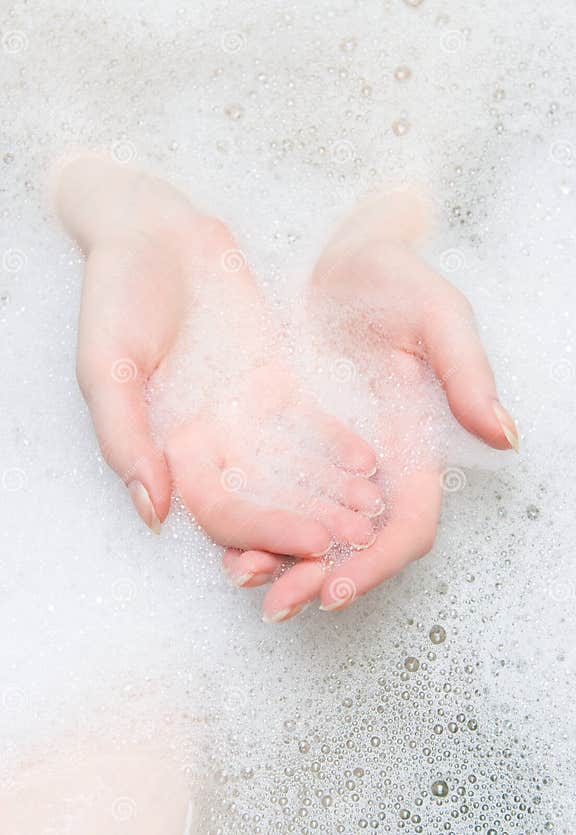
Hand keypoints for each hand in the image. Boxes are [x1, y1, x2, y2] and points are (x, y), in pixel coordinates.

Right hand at [56, 154, 382, 558]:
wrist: (151, 233)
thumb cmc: (116, 295)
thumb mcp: (105, 367)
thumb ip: (125, 437)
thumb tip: (152, 512)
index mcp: (170, 450)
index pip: (222, 513)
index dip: (266, 533)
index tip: (313, 541)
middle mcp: (212, 442)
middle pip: (267, 501)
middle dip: (312, 523)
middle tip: (360, 536)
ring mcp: (246, 413)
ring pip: (295, 469)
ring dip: (333, 493)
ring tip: (375, 507)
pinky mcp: (275, 381)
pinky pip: (311, 423)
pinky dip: (338, 445)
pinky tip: (369, 461)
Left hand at [223, 188, 518, 620]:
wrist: (336, 252)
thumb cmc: (391, 276)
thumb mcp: (435, 315)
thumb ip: (466, 373)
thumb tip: (503, 435)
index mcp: (416, 446)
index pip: (405, 525)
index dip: (375, 563)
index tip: (335, 589)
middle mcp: (375, 462)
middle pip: (353, 541)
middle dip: (318, 576)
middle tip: (277, 605)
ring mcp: (330, 454)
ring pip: (310, 524)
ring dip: (280, 559)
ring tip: (242, 579)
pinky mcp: (290, 437)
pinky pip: (274, 489)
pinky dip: (254, 518)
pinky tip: (224, 536)